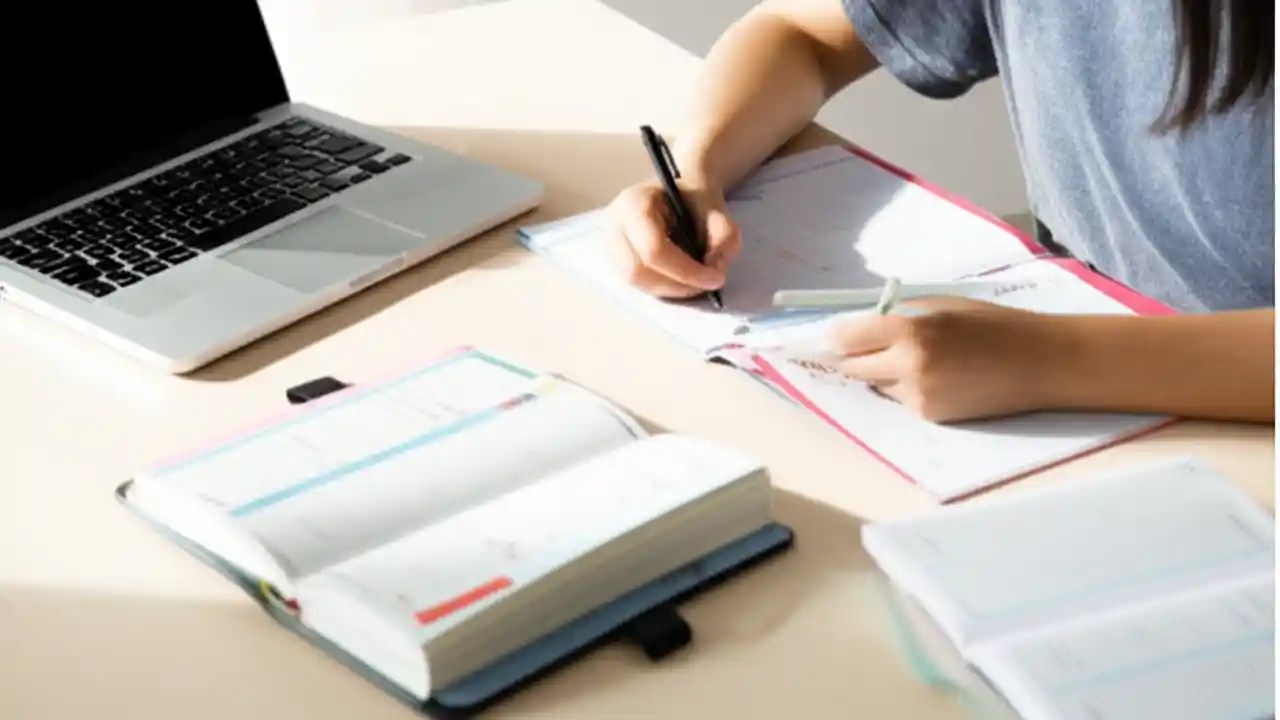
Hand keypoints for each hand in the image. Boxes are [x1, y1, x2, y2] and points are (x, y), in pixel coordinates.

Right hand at [603, 179, 741, 297]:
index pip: (653, 248)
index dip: (685, 270)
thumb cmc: (692, 197)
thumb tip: (713, 268)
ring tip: (697, 283)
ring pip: (638, 282)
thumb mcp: (716, 208)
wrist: (679, 193)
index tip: (715, 278)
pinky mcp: (617, 261)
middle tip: (707, 286)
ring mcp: (612, 245)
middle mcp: (614, 225)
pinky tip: (683, 280)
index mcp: (634, 203)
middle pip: (639, 271)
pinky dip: (665, 288)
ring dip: (672, 290)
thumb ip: (723, 234)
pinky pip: (640, 284)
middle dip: (677, 285)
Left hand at [827, 297, 1064, 421]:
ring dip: (885, 374)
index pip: (849, 337)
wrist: (1040, 362)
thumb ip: (900, 316)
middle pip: (853, 368)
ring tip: (921, 360)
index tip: (833, 336)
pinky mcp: (931, 416)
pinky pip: (903, 401)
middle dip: (856, 358)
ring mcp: (918, 396)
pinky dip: (909, 390)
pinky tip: (941, 377)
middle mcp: (908, 366)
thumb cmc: (993, 325)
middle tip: (865, 348)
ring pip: (878, 386)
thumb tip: (860, 327)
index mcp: (910, 331)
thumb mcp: (944, 305)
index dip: (838, 337)